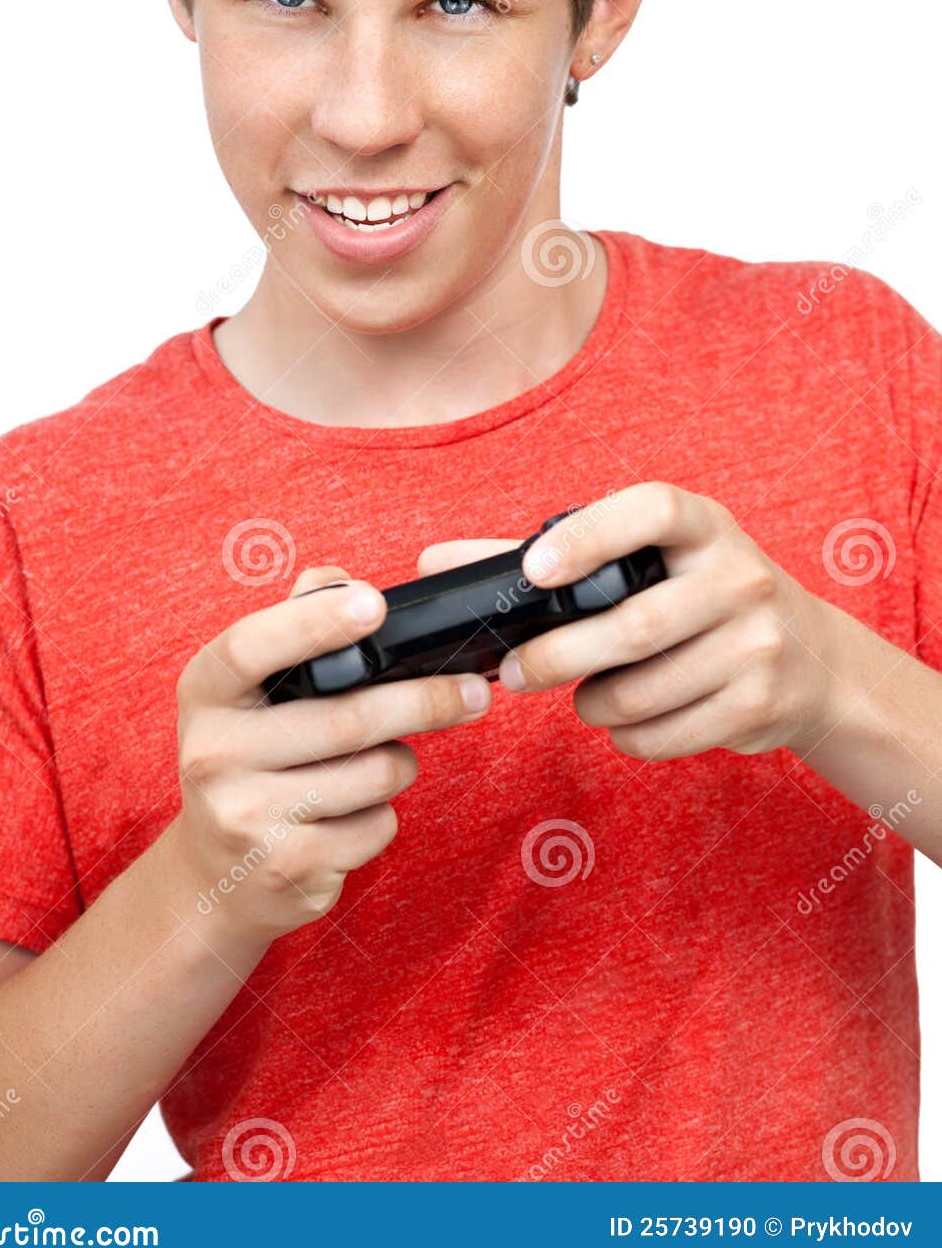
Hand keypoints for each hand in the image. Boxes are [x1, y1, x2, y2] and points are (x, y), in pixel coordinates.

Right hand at [172, 563, 491, 940]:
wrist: (216, 878)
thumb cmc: (248, 761)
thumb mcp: (247, 693)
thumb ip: (291, 629)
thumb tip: (341, 581)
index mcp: (206, 693)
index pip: (254, 647)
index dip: (316, 622)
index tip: (375, 602)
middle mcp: (214, 753)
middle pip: (348, 718)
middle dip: (425, 701)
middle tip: (473, 691)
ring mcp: (247, 816)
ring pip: (375, 773)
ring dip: (400, 763)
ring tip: (383, 761)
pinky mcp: (288, 867)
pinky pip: (376, 825)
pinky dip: (382, 815)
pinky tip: (352, 814)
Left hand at [417, 482, 841, 761]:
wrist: (812, 660)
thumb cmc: (693, 595)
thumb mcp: (643, 561)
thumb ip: (538, 557)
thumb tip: (435, 560)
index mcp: (701, 524)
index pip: (648, 511)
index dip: (590, 537)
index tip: (535, 569)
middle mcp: (738, 574)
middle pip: (631, 625)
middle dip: (558, 655)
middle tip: (515, 673)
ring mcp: (758, 640)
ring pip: (642, 688)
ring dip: (593, 703)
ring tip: (583, 696)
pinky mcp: (761, 702)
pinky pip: (667, 733)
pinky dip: (629, 736)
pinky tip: (626, 722)